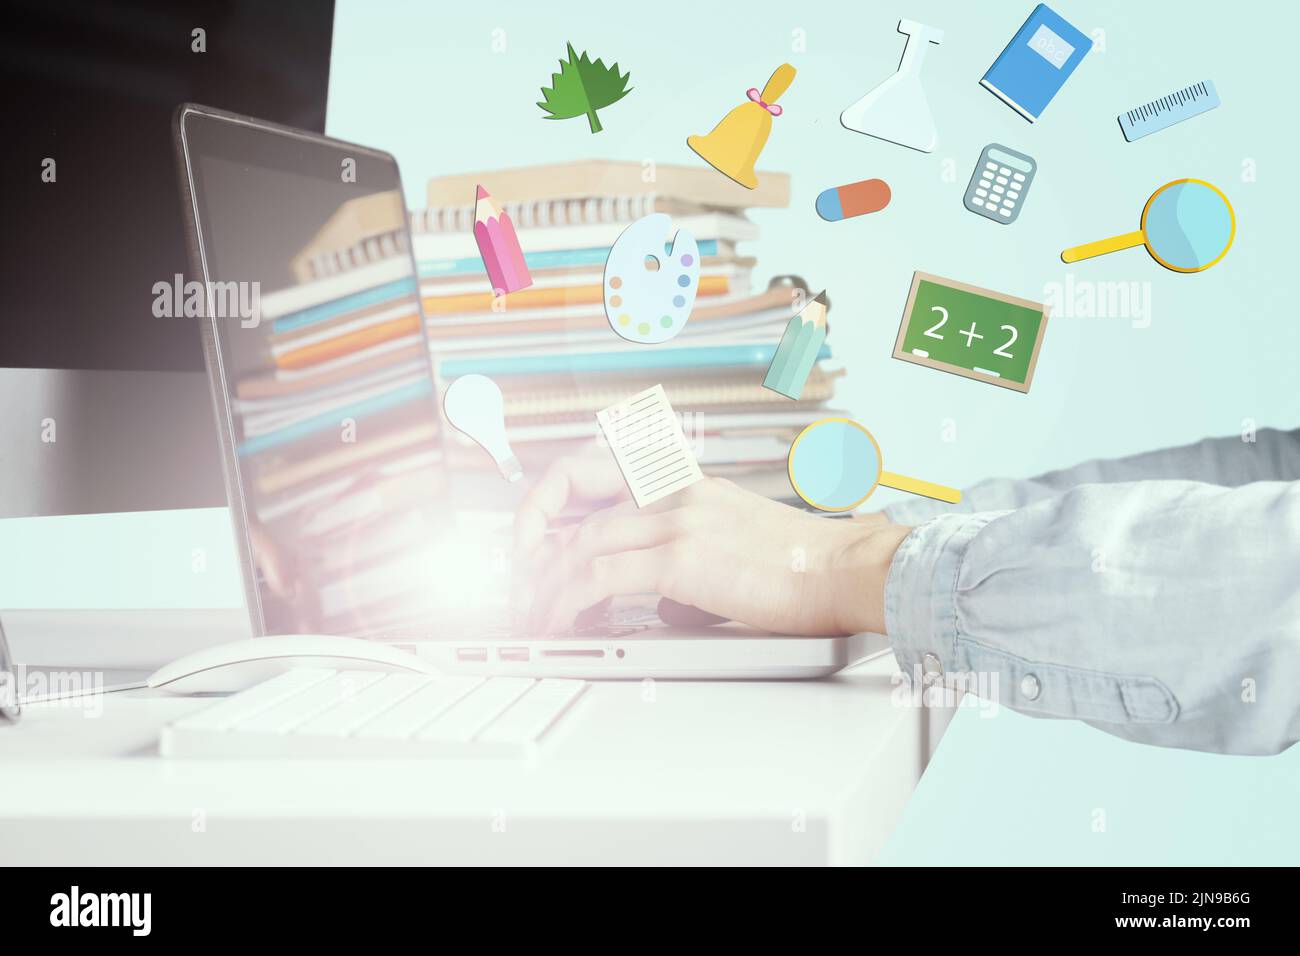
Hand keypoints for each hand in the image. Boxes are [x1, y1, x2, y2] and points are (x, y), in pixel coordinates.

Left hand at [514, 450, 911, 635]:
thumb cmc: (800, 563)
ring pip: (577, 542)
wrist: (843, 568)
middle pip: (568, 492)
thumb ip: (684, 551)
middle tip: (517, 579)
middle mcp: (672, 489)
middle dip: (526, 538)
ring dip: (541, 584)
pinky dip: (567, 601)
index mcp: (681, 480)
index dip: (549, 495)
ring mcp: (676, 519)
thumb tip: (656, 596)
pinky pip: (599, 577)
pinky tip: (561, 621)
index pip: (592, 465)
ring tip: (531, 615)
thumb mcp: (731, 536)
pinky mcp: (683, 558)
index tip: (533, 532)